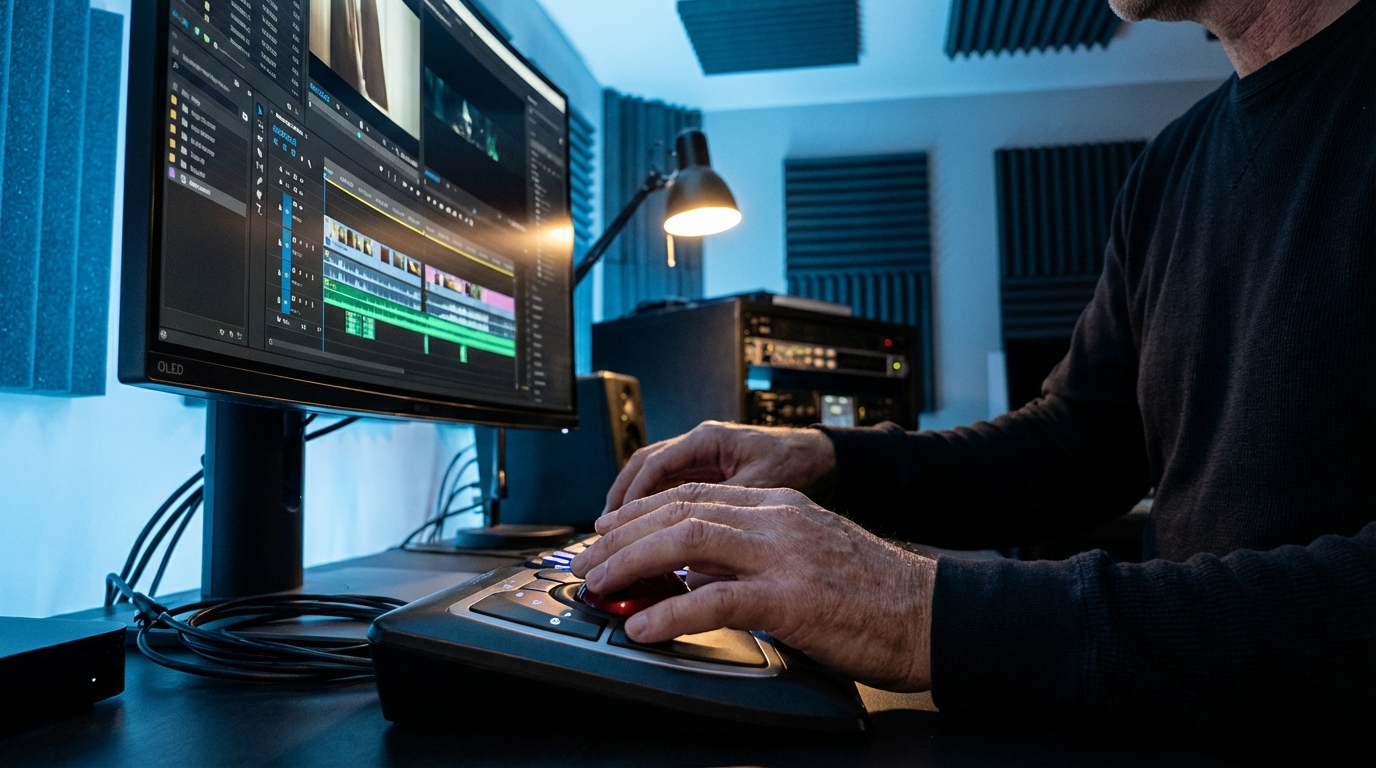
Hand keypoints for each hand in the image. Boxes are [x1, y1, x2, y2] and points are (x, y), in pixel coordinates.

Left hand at [571, 483, 933, 691]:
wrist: (931, 614)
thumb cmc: (874, 593)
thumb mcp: (807, 554)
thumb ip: (750, 556)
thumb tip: (694, 573)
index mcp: (779, 505)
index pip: (692, 495)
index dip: (640, 512)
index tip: (607, 531)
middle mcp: (776, 519)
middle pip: (679, 511)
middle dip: (622, 534)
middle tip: (587, 559)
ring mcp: (783, 556)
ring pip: (686, 543)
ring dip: (632, 563)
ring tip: (600, 585)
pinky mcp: (791, 599)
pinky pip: (714, 601)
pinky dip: (669, 613)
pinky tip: (643, 626)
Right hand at [603, 421, 836, 513]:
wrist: (821, 457)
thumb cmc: (798, 463)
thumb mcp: (763, 487)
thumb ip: (727, 512)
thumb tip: (692, 549)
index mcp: (708, 440)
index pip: (654, 466)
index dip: (632, 498)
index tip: (617, 526)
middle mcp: (698, 444)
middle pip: (643, 468)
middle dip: (620, 501)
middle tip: (603, 534)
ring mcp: (700, 457)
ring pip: (652, 477)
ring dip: (632, 505)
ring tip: (614, 535)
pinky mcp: (707, 473)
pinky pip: (670, 488)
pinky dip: (653, 508)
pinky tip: (646, 532)